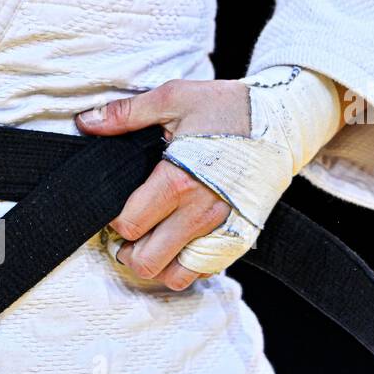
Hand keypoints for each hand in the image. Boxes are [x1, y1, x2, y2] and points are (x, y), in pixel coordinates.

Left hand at [75, 79, 252, 290]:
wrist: (286, 121)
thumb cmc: (230, 107)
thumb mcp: (175, 98)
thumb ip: (126, 115)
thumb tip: (87, 122)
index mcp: (179, 182)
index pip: (129, 224)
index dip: (114, 219)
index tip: (118, 205)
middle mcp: (201, 214)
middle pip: (146, 261)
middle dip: (128, 249)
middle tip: (129, 229)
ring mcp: (223, 230)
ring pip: (174, 276)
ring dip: (155, 263)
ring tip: (151, 240)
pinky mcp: (240, 238)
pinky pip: (204, 271)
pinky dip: (185, 264)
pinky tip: (178, 242)